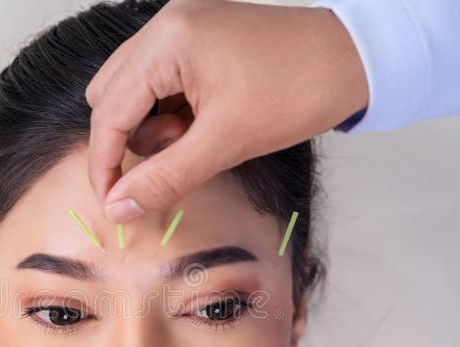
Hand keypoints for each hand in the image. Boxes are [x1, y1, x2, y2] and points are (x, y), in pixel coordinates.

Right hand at [85, 0, 368, 222]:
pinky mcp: (197, 37)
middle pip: (110, 96)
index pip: (109, 111)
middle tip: (167, 165)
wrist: (355, 60)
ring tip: (197, 140)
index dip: (104, 163)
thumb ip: (165, 178)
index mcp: (167, 41)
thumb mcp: (226, 144)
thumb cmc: (298, 93)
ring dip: (152, 127)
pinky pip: (161, 82)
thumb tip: (118, 208)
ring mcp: (181, 27)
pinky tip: (203, 125)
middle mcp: (165, 25)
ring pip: (134, 91)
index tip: (111, 204)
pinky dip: (171, 113)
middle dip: (130, 140)